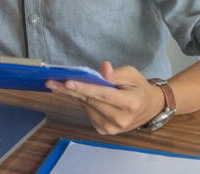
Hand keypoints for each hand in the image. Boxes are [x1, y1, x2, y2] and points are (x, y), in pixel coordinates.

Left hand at [46, 62, 165, 134]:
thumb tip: (103, 69)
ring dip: (72, 94)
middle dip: (69, 90)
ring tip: (59, 83)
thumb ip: (116, 73)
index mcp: (130, 103)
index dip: (85, 87)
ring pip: (86, 106)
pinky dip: (81, 101)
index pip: (103, 94)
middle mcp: (121, 119)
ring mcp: (112, 128)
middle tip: (50, 82)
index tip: (68, 81)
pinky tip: (78, 92)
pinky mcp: (104, 130)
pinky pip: (87, 112)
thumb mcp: (132, 74)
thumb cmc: (139, 88)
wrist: (148, 108)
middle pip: (90, 101)